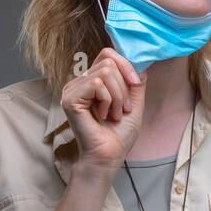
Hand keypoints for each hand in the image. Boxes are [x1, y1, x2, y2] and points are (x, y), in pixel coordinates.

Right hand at [63, 48, 146, 171]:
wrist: (109, 155)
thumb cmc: (119, 134)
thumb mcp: (134, 102)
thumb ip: (135, 81)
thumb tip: (139, 60)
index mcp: (92, 80)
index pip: (107, 54)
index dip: (125, 65)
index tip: (135, 84)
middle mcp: (80, 82)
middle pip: (108, 61)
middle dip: (124, 86)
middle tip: (123, 109)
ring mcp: (72, 89)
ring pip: (105, 72)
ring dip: (118, 96)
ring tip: (114, 114)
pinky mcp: (70, 98)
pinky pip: (97, 84)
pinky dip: (108, 100)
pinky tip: (103, 115)